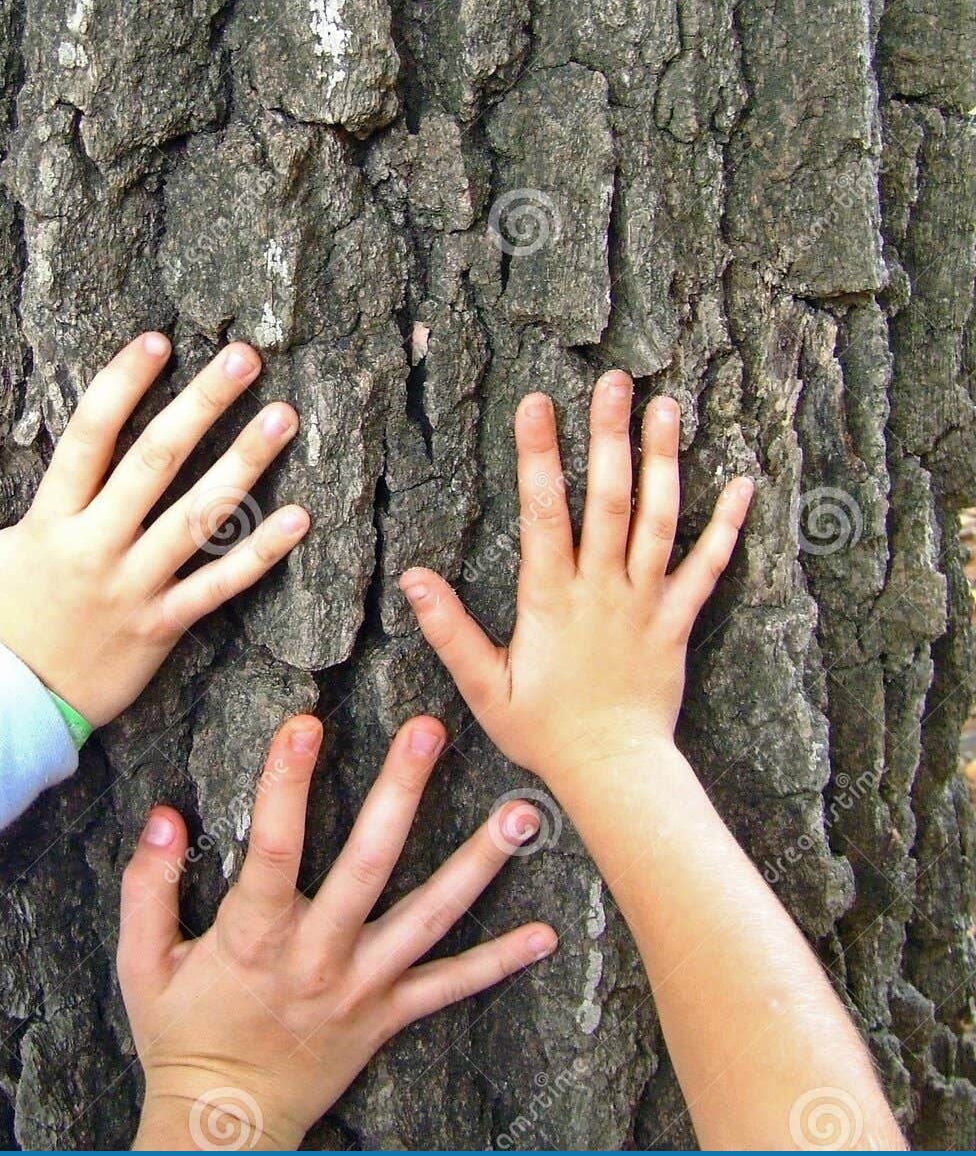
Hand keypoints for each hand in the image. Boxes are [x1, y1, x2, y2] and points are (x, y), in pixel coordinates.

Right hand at [0, 333, 307, 726]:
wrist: (9, 707)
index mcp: (50, 519)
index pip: (89, 435)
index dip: (123, 383)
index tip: (160, 340)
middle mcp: (96, 545)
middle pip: (155, 461)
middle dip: (201, 402)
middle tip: (245, 356)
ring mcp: (134, 585)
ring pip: (198, 515)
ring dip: (245, 462)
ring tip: (284, 417)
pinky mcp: (163, 625)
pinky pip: (219, 585)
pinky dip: (262, 554)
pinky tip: (300, 518)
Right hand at [117, 714, 556, 1149]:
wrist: (223, 1127)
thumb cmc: (181, 1035)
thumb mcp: (142, 964)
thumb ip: (148, 885)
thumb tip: (164, 814)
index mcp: (255, 936)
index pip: (273, 848)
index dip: (286, 784)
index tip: (304, 723)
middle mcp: (318, 957)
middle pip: (367, 866)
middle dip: (400, 792)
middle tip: (429, 731)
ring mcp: (362, 987)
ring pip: (428, 919)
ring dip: (478, 864)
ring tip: (521, 814)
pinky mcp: (388, 1016)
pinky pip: (451, 988)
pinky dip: (499, 961)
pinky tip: (543, 934)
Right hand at [398, 371, 752, 784]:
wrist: (614, 773)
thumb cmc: (544, 731)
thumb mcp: (484, 687)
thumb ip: (450, 630)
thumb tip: (412, 578)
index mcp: (551, 599)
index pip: (544, 512)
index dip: (539, 455)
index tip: (537, 403)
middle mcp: (603, 589)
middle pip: (608, 499)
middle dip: (608, 436)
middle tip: (614, 381)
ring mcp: (646, 601)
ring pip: (659, 520)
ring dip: (664, 461)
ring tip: (666, 407)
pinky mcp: (678, 620)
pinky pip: (708, 568)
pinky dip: (727, 526)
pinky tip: (742, 483)